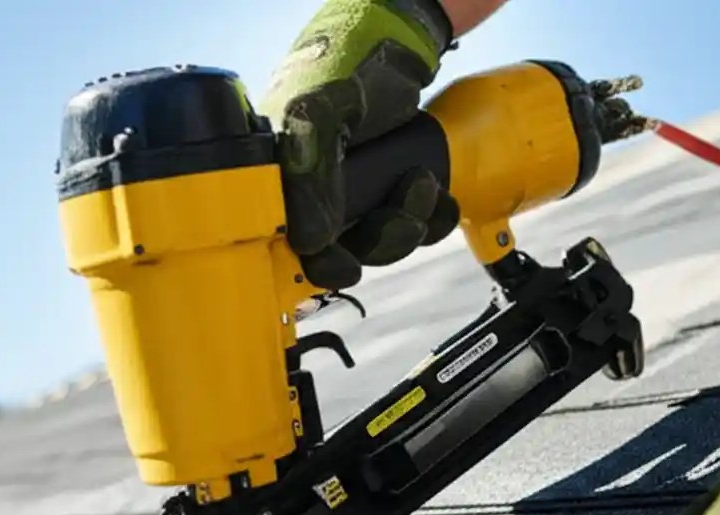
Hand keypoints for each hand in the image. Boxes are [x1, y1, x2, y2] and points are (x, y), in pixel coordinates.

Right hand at [259, 0, 460, 289]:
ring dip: (412, 224)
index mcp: (279, 177)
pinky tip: (440, 197)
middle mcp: (312, 190)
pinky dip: (432, 218)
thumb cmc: (347, 63)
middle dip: (384, 238)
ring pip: (381, 243)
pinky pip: (412, 226)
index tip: (347, 268)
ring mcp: (354, 191)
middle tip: (408, 200)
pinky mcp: (390, 187)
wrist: (398, 41)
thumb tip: (313, 241)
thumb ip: (312, 175)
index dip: (321, 264)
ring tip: (424, 182)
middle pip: (344, 252)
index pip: (292, 247)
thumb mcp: (321, 113)